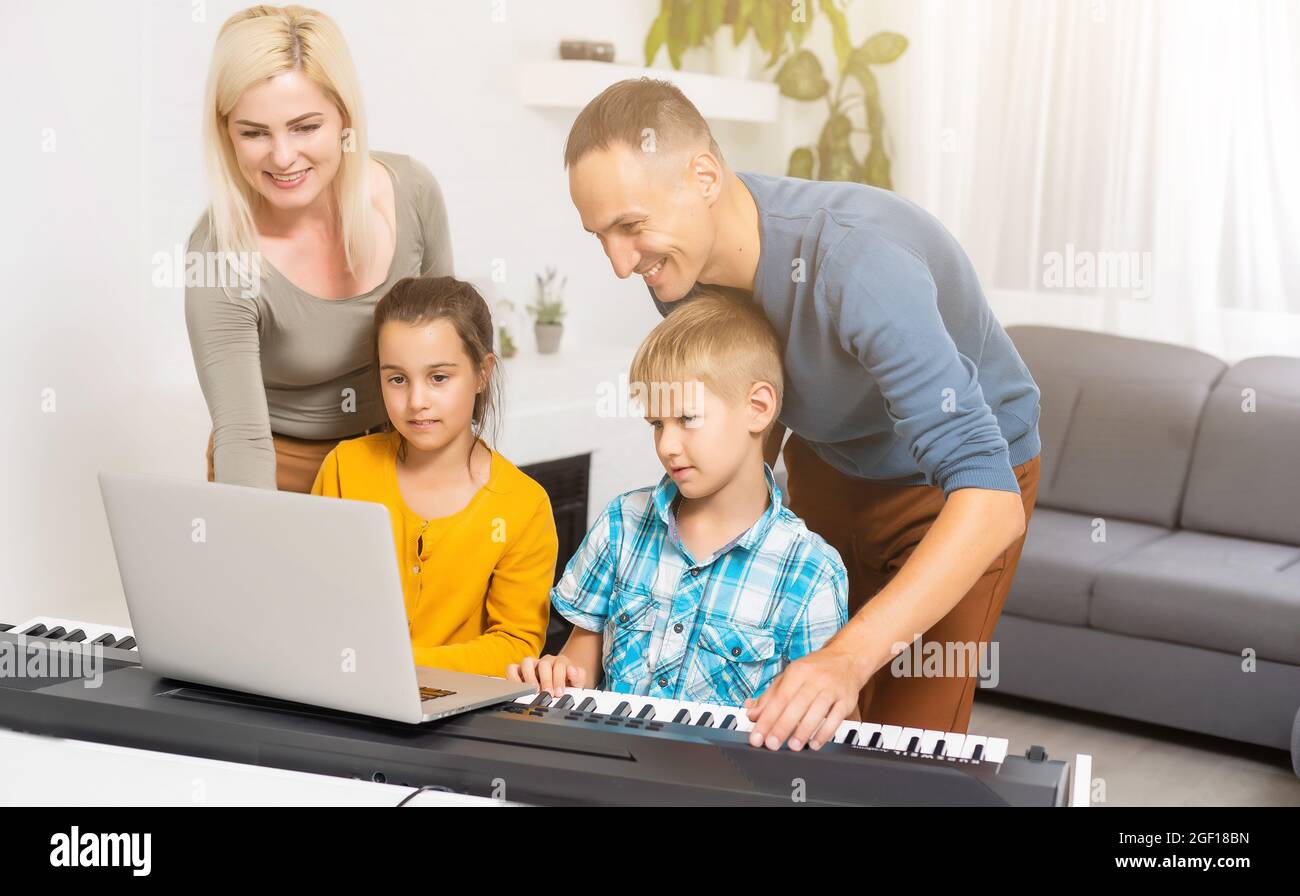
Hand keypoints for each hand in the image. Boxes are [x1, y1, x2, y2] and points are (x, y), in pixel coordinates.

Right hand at [505, 654, 586, 696]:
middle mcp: (545, 661)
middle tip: (548, 694)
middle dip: (546, 680)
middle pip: (543, 664)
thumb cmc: (568, 681)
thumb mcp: (578, 680)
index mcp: (560, 662)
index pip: (559, 665)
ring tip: (534, 691)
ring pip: (527, 662)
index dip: (559, 678)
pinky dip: (513, 677)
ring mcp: (532, 665)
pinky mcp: (520, 671)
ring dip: (530, 677)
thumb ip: (579, 675)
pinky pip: (512, 668)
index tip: (559, 692)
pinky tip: (520, 689)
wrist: (563, 681)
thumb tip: (572, 670)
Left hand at [743, 645, 863, 750]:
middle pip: (796, 705)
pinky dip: (825, 733)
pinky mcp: (847, 700)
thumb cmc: (816, 669)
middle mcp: (815, 679)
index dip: (767, 719)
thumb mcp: (790, 676)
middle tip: (771, 744)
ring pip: (816, 712)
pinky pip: (836, 718)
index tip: (758, 736)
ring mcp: (833, 689)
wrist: (848, 658)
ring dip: (803, 731)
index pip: (779, 698)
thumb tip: (752, 713)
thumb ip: (770, 696)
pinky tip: (815, 743)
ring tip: (793, 746)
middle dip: (782, 727)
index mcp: (798, 671)